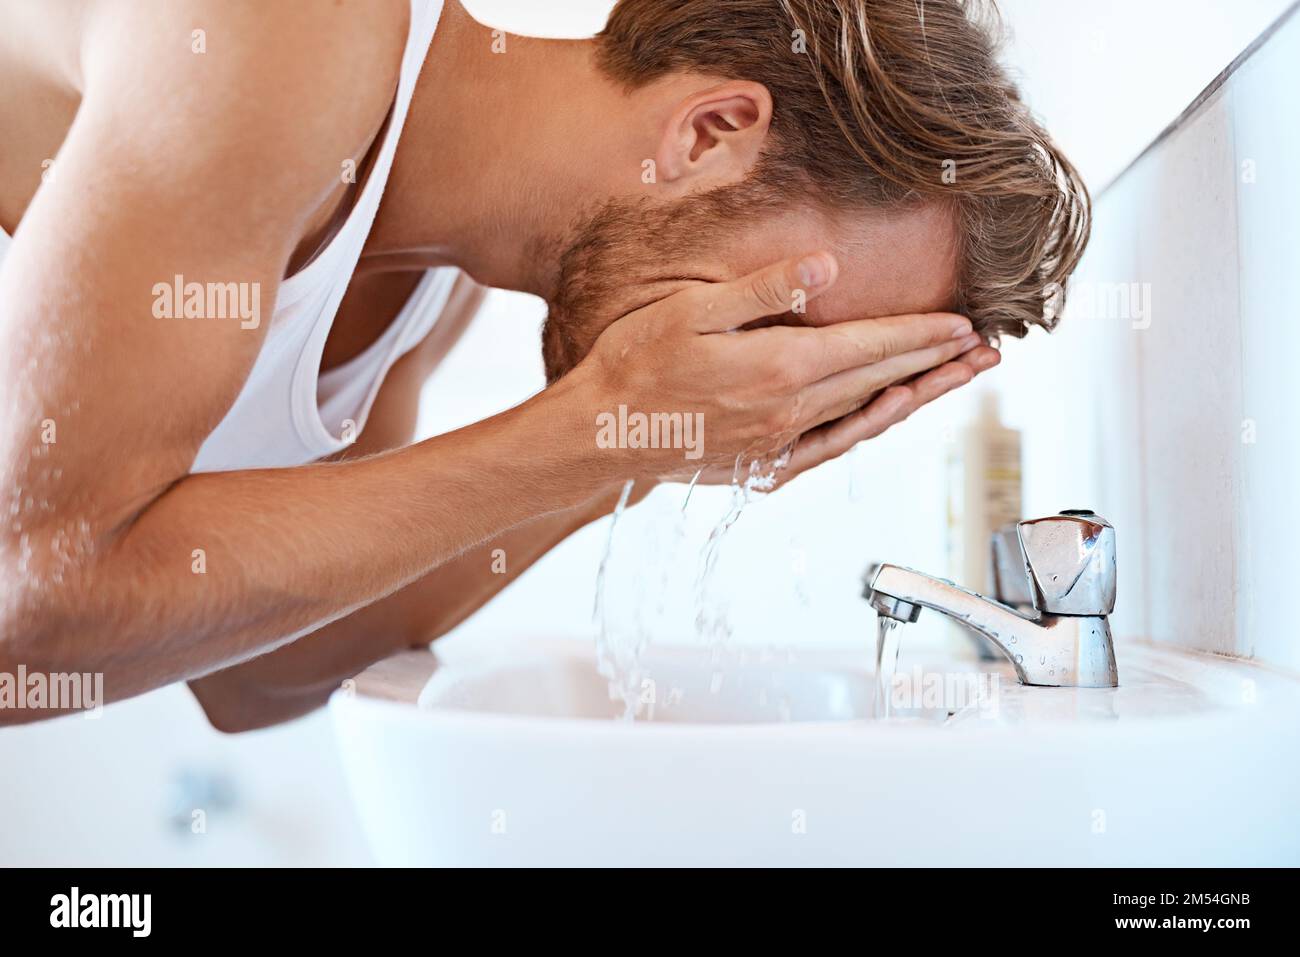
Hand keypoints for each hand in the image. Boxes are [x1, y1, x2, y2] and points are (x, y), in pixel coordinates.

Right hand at [566, 250, 992, 482]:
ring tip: (955, 381)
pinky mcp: (763, 468)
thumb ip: (765, 289)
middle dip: (939, 364)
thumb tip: (826, 267)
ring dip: (917, 397)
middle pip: (883, 383)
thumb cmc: (635, 364)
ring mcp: (779, 446)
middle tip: (986, 352)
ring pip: (866, 417)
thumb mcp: (693, 309)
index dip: (923, 334)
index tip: (966, 324)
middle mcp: (790, 413)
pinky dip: (868, 430)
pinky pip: (833, 448)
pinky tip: (886, 417)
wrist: (597, 435)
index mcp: (780, 369)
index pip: (872, 347)